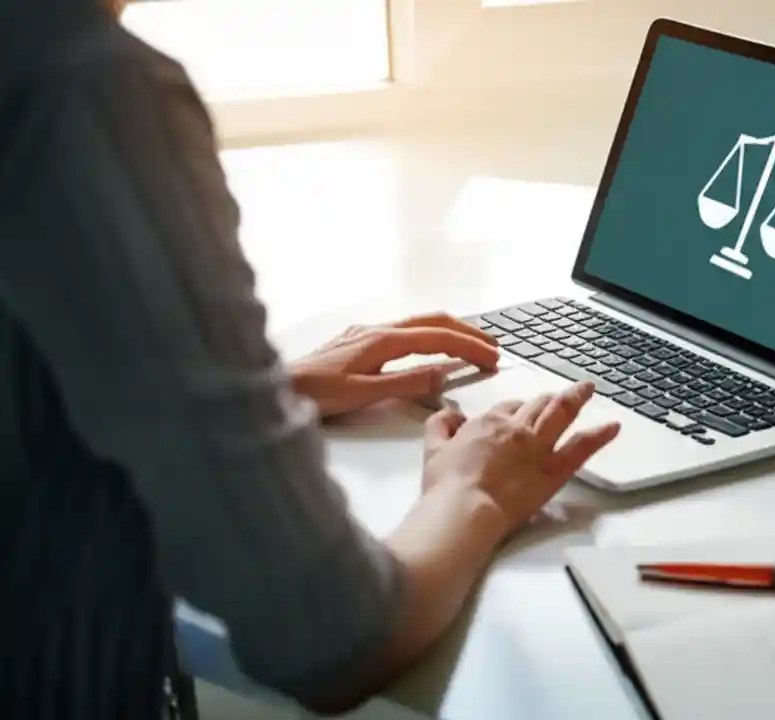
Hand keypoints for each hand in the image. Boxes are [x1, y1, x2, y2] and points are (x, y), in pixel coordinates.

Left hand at [289, 313, 498, 417]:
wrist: (274, 386)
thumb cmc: (313, 395)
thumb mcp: (363, 395)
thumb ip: (405, 384)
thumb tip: (441, 375)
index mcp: (381, 341)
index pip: (437, 337)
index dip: (469, 346)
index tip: (492, 357)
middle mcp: (376, 329)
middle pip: (433, 321)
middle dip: (467, 331)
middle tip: (493, 346)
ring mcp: (367, 332)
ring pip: (419, 322)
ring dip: (450, 331)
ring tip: (472, 345)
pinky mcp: (359, 340)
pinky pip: (406, 330)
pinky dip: (430, 334)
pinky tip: (433, 347)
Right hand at [419, 381, 620, 539]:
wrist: (464, 508)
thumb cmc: (446, 484)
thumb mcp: (432, 448)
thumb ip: (440, 425)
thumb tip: (450, 413)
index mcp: (489, 423)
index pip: (506, 408)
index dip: (514, 409)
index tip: (518, 413)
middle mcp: (517, 429)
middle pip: (536, 406)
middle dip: (547, 399)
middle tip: (557, 396)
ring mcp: (538, 447)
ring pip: (560, 413)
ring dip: (575, 398)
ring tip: (587, 388)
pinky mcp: (554, 470)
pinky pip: (582, 446)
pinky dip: (599, 434)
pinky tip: (614, 426)